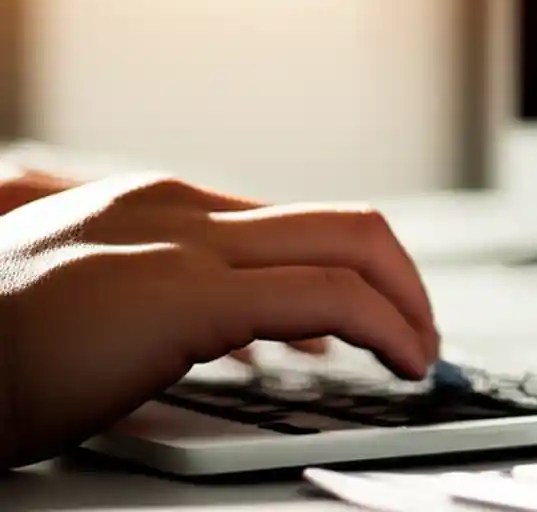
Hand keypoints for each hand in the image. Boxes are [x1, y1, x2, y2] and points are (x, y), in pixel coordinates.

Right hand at [0, 173, 438, 467]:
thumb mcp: (83, 305)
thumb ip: (159, 302)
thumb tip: (239, 337)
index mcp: (153, 207)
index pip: (288, 224)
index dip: (350, 269)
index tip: (376, 316)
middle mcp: (176, 208)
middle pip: (340, 222)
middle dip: (400, 278)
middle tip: (418, 332)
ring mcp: (181, 242)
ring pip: (351, 245)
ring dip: (407, 301)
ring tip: (420, 351)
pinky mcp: (185, 293)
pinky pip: (329, 299)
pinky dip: (386, 327)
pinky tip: (400, 363)